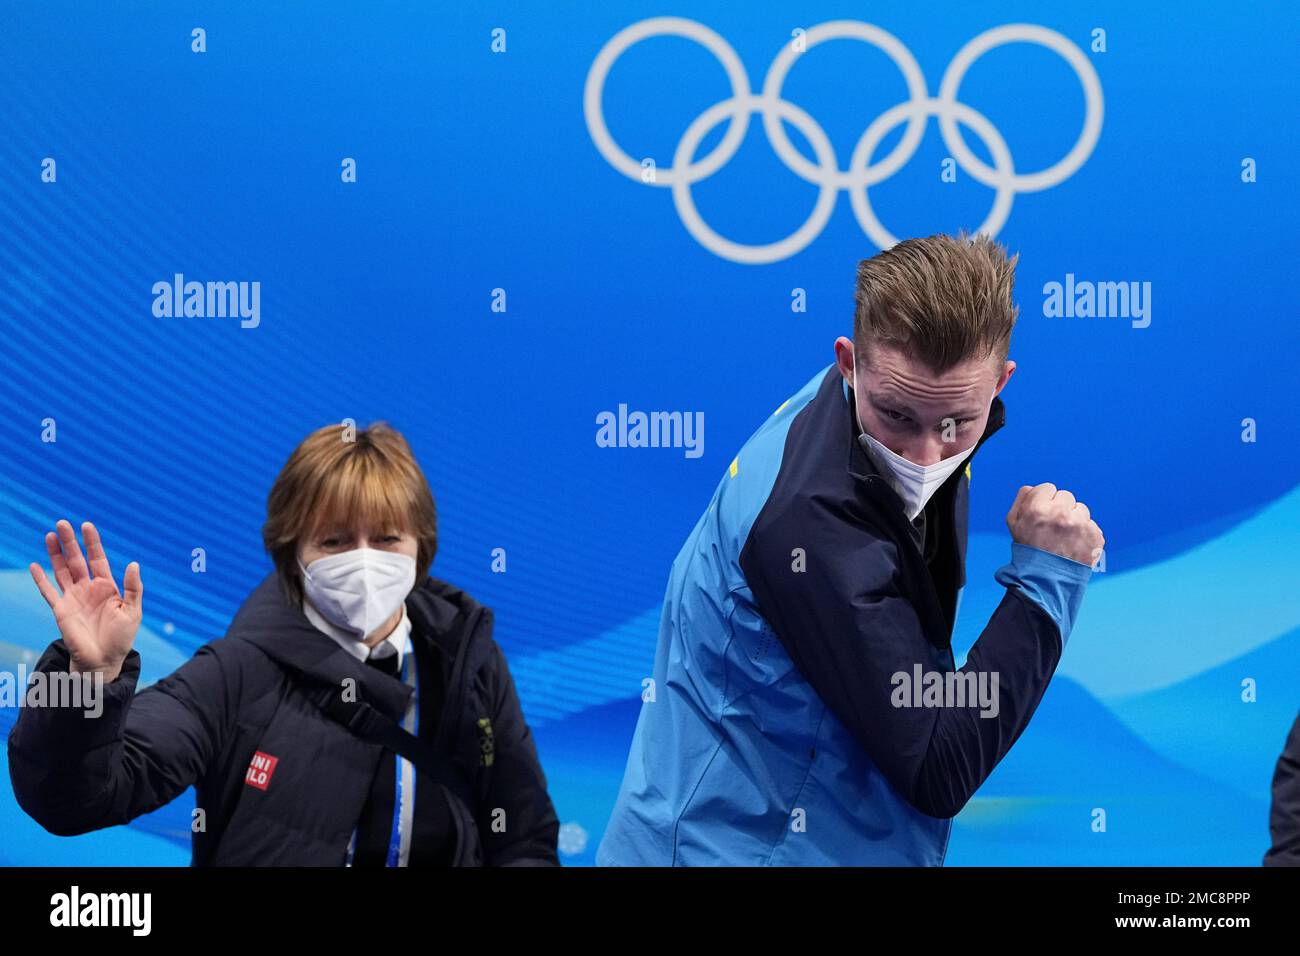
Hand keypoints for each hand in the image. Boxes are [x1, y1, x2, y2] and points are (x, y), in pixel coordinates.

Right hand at [29, 520, 141, 681]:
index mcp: (107, 586)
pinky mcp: (60, 610)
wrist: (103, 660)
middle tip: (62, 523)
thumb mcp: (133, 611)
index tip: (86, 525)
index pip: (98, 559)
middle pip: (77, 560)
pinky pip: (48, 592)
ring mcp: (73, 598)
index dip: (92, 542)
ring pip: (62, 570)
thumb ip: (133, 588)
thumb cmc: (121, 637)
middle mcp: (88, 588)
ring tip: (50, 535)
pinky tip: (34, 565)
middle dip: (70, 542)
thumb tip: (134, 563)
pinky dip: (41, 579)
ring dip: (55, 554)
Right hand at [1006, 484, 1104, 566]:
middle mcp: (1060, 513)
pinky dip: (1085, 533)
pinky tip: (1075, 545)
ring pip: (1081, 509)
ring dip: (1074, 519)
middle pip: (1066, 496)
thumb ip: (1022, 499)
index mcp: (1038, 508)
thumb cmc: (1028, 549)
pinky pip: (1091, 525)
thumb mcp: (1013, 523)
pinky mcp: (1095, 535)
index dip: (1044, 501)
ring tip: (1065, 537)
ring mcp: (1080, 525)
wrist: (1046, 580)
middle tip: (1054, 527)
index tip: (1043, 514)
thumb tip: (1034, 487)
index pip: (1048, 488)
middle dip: (1060, 508)